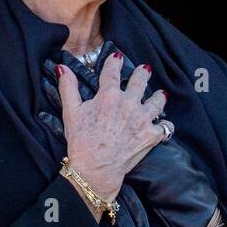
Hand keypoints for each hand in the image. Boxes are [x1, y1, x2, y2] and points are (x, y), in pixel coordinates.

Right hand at [56, 53, 167, 202]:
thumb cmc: (81, 142)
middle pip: (140, 81)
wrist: (96, 169)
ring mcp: (143, 119)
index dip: (114, 62)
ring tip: (160, 93)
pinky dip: (164, 125)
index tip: (116, 57)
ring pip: (157, 101)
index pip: (113, 71)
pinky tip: (162, 123)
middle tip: (144, 70)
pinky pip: (165, 127)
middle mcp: (129, 103)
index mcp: (109, 95)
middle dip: (142, 73)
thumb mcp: (71, 113)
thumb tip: (62, 67)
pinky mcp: (151, 136)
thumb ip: (68, 88)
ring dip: (158, 96)